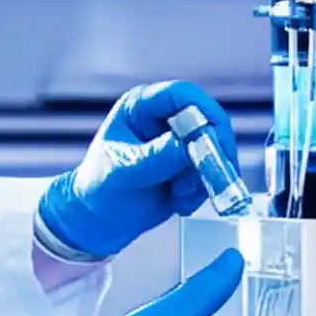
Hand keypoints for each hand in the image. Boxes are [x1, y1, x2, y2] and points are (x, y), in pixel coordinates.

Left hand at [39, 81, 239, 257]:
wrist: (99, 220)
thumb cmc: (99, 189)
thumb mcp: (123, 173)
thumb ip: (155, 157)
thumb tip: (185, 144)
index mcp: (141, 107)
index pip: (182, 95)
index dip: (202, 113)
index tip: (212, 140)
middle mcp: (165, 119)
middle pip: (209, 120)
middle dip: (212, 152)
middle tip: (210, 177)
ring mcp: (180, 142)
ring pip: (216, 149)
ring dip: (205, 177)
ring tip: (180, 196)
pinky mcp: (190, 165)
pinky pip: (214, 172)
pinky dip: (202, 191)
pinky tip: (179, 203)